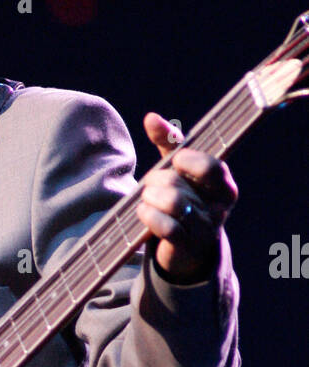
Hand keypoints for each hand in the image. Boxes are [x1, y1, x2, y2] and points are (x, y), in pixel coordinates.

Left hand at [138, 112, 237, 282]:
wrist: (188, 249)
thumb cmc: (184, 201)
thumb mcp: (180, 171)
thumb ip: (169, 144)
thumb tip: (150, 117)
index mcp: (224, 186)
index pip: (211, 167)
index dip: (188, 161)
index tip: (175, 161)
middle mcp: (220, 207)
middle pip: (180, 183)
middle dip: (156, 180)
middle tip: (149, 184)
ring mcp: (206, 228)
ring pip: (173, 203)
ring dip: (150, 198)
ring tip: (145, 198)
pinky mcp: (188, 246)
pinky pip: (167, 226)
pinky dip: (149, 216)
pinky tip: (142, 212)